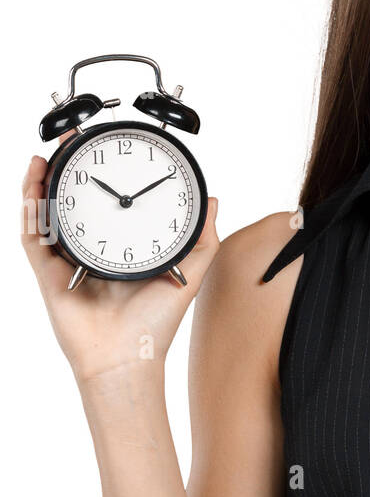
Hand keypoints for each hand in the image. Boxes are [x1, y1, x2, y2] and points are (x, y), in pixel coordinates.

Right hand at [21, 130, 220, 387]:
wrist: (127, 359)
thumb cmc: (154, 325)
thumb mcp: (190, 272)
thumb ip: (204, 237)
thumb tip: (213, 201)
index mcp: (121, 249)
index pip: (111, 206)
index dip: (110, 176)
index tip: (115, 149)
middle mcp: (92, 251)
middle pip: (76, 201)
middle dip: (74, 168)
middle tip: (79, 138)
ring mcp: (66, 260)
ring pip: (49, 210)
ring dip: (47, 178)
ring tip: (56, 149)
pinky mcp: (46, 271)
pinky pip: (31, 230)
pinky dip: (29, 201)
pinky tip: (37, 175)